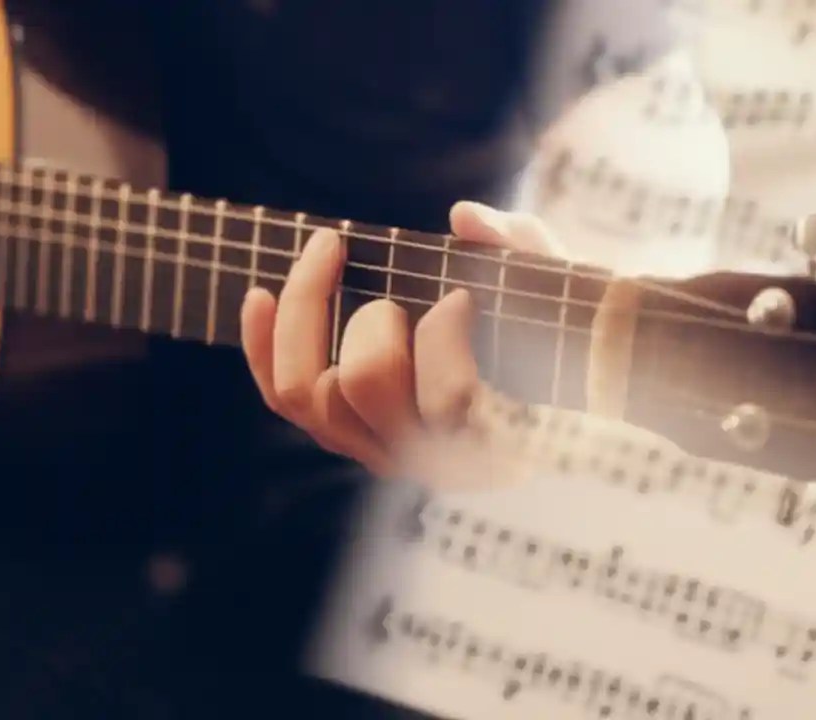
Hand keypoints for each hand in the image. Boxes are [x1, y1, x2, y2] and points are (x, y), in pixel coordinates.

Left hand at [240, 201, 561, 485]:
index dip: (444, 333)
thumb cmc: (553, 331)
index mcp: (498, 436)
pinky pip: (283, 397)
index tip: (460, 295)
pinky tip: (258, 293)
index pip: (451, 395)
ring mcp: (381, 450)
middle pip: (365, 384)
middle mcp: (431, 459)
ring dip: (309, 316)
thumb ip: (523, 247)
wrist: (548, 384)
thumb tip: (464, 217)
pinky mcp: (346, 436)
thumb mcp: (557, 285)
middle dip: (373, 321)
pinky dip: (263, 344)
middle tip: (394, 292)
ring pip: (306, 393)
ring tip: (326, 258)